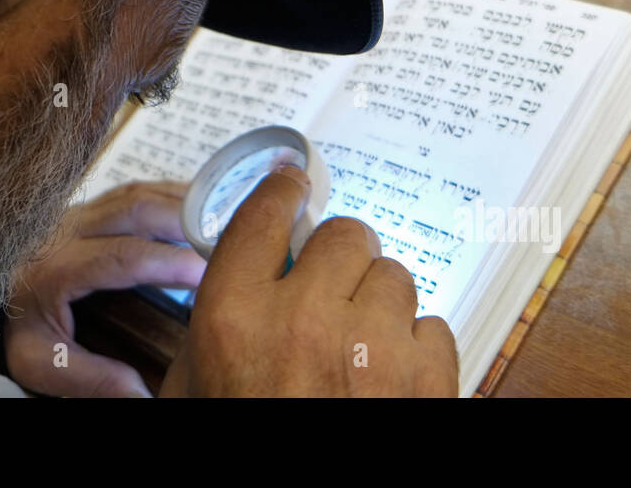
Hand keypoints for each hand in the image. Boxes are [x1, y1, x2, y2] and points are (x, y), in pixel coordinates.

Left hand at [3, 180, 204, 396]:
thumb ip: (89, 378)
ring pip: (136, 192)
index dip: (167, 261)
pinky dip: (170, 194)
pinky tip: (199, 206)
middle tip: (226, 238)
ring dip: (181, 201)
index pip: (121, 256)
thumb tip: (141, 395)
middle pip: (134, 209)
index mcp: (54, 269)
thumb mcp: (39, 363)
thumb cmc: (17, 328)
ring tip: (222, 218)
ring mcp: (76, 211)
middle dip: (185, 219)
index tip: (206, 272)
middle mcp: (65, 230)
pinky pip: (133, 190)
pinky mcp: (86, 205)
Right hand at [160, 165, 457, 395]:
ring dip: (380, 305)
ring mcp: (370, 347)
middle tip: (331, 293)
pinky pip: (434, 324)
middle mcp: (302, 319)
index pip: (264, 216)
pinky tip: (390, 380)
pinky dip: (417, 348)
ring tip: (360, 349)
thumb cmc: (244, 448)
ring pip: (394, 275)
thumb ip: (214, 325)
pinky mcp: (426, 378)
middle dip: (340, 261)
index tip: (293, 181)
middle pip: (343, 234)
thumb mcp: (196, 390)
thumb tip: (243, 270)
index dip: (282, 191)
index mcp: (232, 317)